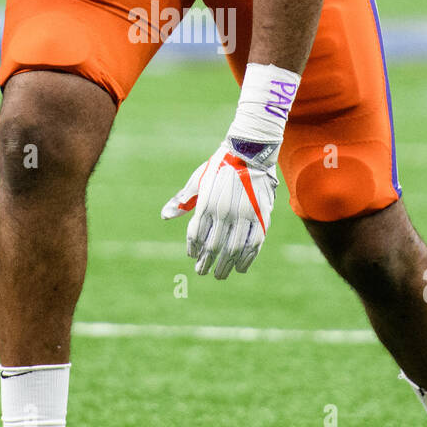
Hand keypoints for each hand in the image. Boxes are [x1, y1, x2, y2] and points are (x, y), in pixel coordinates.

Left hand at [161, 140, 277, 278]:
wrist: (250, 151)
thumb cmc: (221, 166)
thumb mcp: (199, 179)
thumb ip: (183, 200)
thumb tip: (165, 216)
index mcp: (206, 203)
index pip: (196, 234)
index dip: (193, 248)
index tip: (193, 257)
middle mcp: (224, 211)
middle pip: (213, 246)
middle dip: (206, 263)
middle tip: (202, 272)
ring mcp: (244, 214)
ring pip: (233, 249)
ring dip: (225, 265)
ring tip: (219, 275)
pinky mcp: (261, 216)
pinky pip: (254, 244)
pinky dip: (246, 259)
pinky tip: (240, 267)